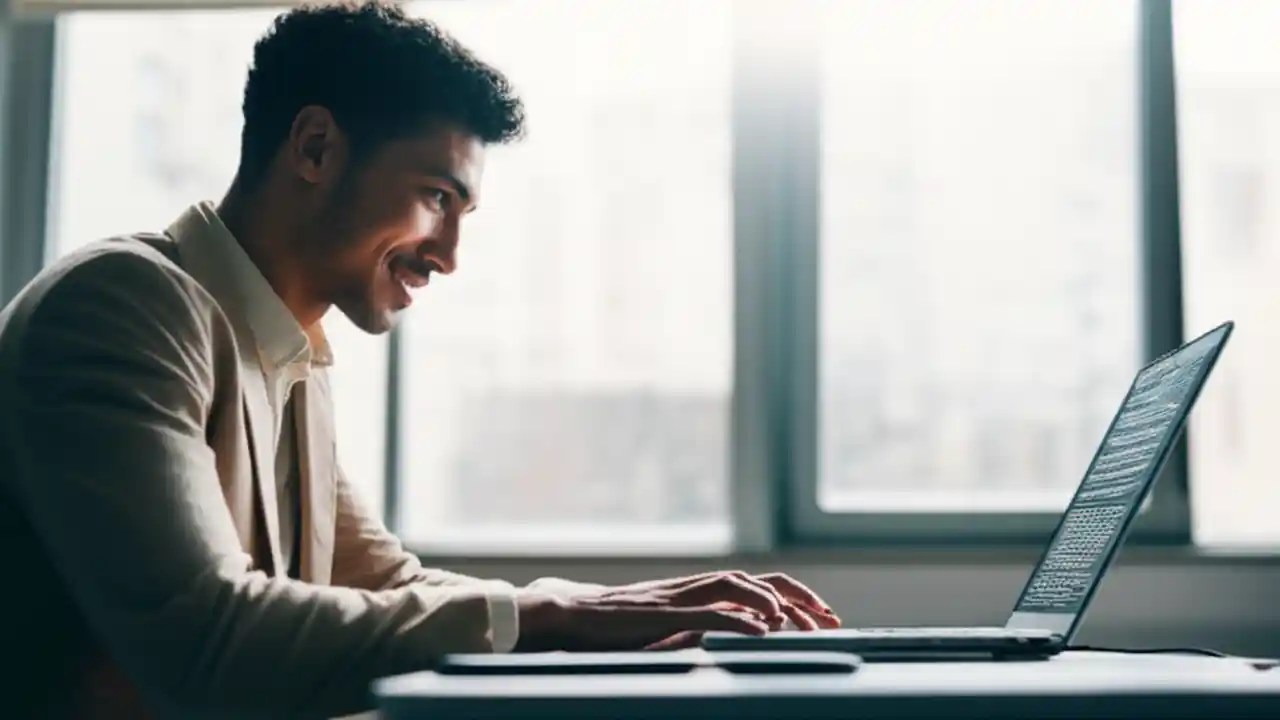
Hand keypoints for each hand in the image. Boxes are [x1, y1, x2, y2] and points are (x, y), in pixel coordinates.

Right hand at [514, 570, 839, 651]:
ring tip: (802, 622)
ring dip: (773, 603)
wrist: (568, 615)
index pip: (755, 585)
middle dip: (798, 597)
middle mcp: (692, 587)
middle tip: (831, 619)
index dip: (793, 597)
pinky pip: (706, 613)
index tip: (823, 618)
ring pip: (736, 586)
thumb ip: (697, 631)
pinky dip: (737, 619)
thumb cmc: (612, 628)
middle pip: (757, 579)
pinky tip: (760, 630)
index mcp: (696, 592)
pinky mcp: (660, 614)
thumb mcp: (665, 632)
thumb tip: (734, 639)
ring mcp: (677, 597)